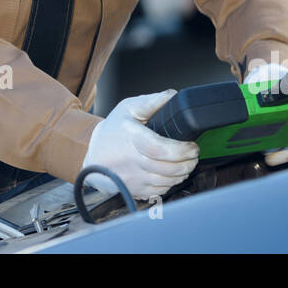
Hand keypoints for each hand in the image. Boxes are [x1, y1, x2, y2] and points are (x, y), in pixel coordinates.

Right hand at [80, 90, 198, 199]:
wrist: (94, 154)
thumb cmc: (112, 130)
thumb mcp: (128, 108)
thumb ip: (152, 101)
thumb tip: (173, 96)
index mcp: (132, 137)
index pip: (161, 149)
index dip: (182, 150)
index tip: (192, 146)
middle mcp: (132, 161)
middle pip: (168, 169)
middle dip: (188, 163)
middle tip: (193, 154)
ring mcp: (133, 178)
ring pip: (167, 182)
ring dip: (182, 174)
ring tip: (186, 163)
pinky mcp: (135, 190)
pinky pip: (160, 191)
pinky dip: (171, 184)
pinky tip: (172, 174)